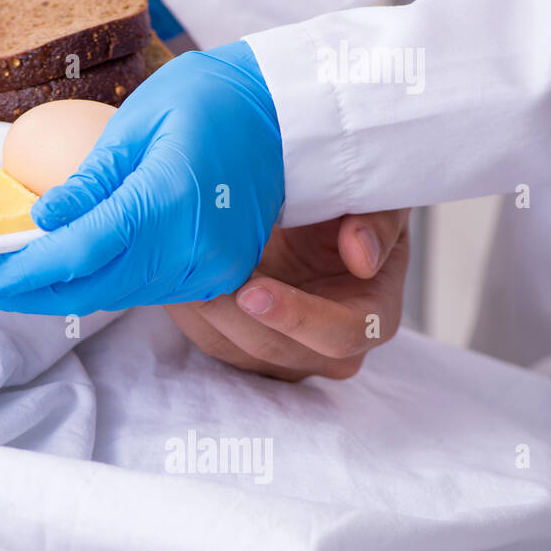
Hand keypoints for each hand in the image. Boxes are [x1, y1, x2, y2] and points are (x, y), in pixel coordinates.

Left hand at [0, 42, 283, 313]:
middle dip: (30, 292)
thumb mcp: (137, 121)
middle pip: (93, 288)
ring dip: (64, 291)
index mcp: (167, 200)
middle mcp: (192, 247)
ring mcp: (210, 267)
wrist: (284, 111)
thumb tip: (44, 219)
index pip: (77, 254)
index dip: (21, 274)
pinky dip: (103, 282)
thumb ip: (91, 179)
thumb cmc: (210, 99)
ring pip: (117, 294)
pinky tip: (69, 270)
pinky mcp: (217, 273)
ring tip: (15, 277)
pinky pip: (146, 288)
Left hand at [166, 209, 409, 380]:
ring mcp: (282, 353)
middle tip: (200, 273)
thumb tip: (362, 257)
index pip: (341, 335)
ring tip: (181, 267)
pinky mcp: (240, 346)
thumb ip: (377, 220)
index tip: (253, 292)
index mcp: (372, 315)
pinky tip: (174, 274)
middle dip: (232, 313)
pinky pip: (207, 337)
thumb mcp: (373, 198)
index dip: (297, 317)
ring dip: (202, 311)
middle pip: (274, 348)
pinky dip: (187, 309)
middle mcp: (327, 347)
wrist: (304, 206)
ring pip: (232, 347)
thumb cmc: (346, 202)